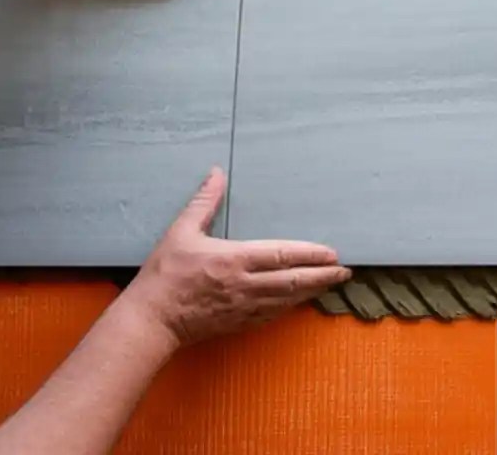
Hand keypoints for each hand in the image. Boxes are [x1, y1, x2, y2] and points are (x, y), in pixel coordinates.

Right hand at [122, 167, 350, 347]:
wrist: (150, 320)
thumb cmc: (164, 275)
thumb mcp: (181, 231)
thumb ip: (204, 202)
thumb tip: (216, 173)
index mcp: (234, 259)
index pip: (283, 255)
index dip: (311, 254)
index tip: (332, 253)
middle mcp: (246, 284)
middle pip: (294, 280)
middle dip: (323, 275)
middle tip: (345, 271)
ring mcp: (245, 307)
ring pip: (288, 299)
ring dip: (313, 291)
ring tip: (332, 283)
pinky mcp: (239, 323)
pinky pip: (274, 315)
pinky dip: (292, 307)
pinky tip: (301, 302)